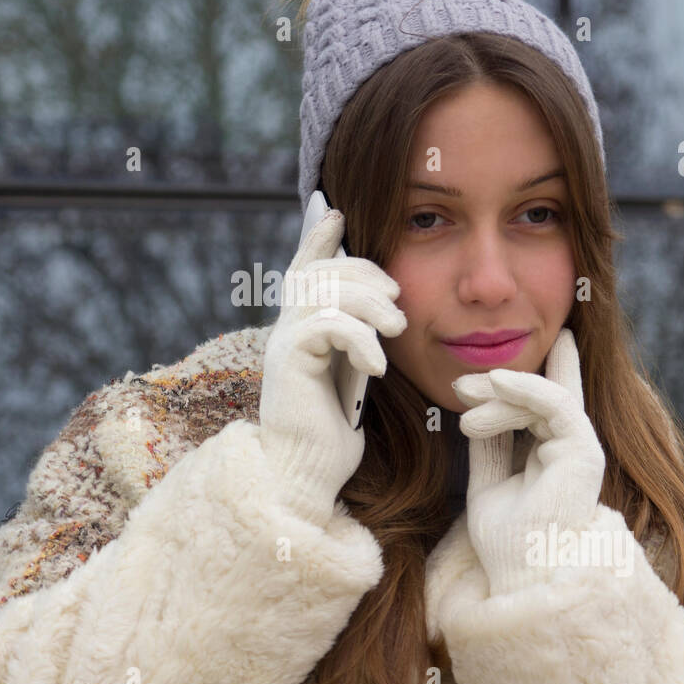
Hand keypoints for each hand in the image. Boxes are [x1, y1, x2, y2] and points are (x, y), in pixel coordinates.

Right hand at [258, 207, 406, 525]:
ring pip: (328, 291)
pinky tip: (378, 366)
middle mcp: (286, 327)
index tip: (336, 210)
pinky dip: (360, 339)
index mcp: (300, 326)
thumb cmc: (333, 432)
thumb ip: (357, 338)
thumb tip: (382, 310)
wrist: (305, 473)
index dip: (318, 236)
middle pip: (323, 270)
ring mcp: (284, 341)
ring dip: (372, 304)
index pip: (306, 267)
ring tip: (398, 329)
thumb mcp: (352, 374)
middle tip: (397, 298)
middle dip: (366, 272)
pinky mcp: (290, 360)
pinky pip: (328, 324)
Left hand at [450, 327, 604, 595]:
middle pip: (538, 398)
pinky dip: (526, 388)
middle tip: (458, 385)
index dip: (535, 374)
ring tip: (464, 402)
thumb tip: (477, 416)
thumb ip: (490, 449)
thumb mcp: (488, 484)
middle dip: (497, 385)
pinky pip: (556, 405)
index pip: (543, 406)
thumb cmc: (507, 543)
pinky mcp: (584, 452)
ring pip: (542, 398)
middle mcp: (569, 450)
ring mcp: (579, 450)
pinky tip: (498, 382)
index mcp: (550, 457)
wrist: (522, 575)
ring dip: (501, 391)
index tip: (512, 351)